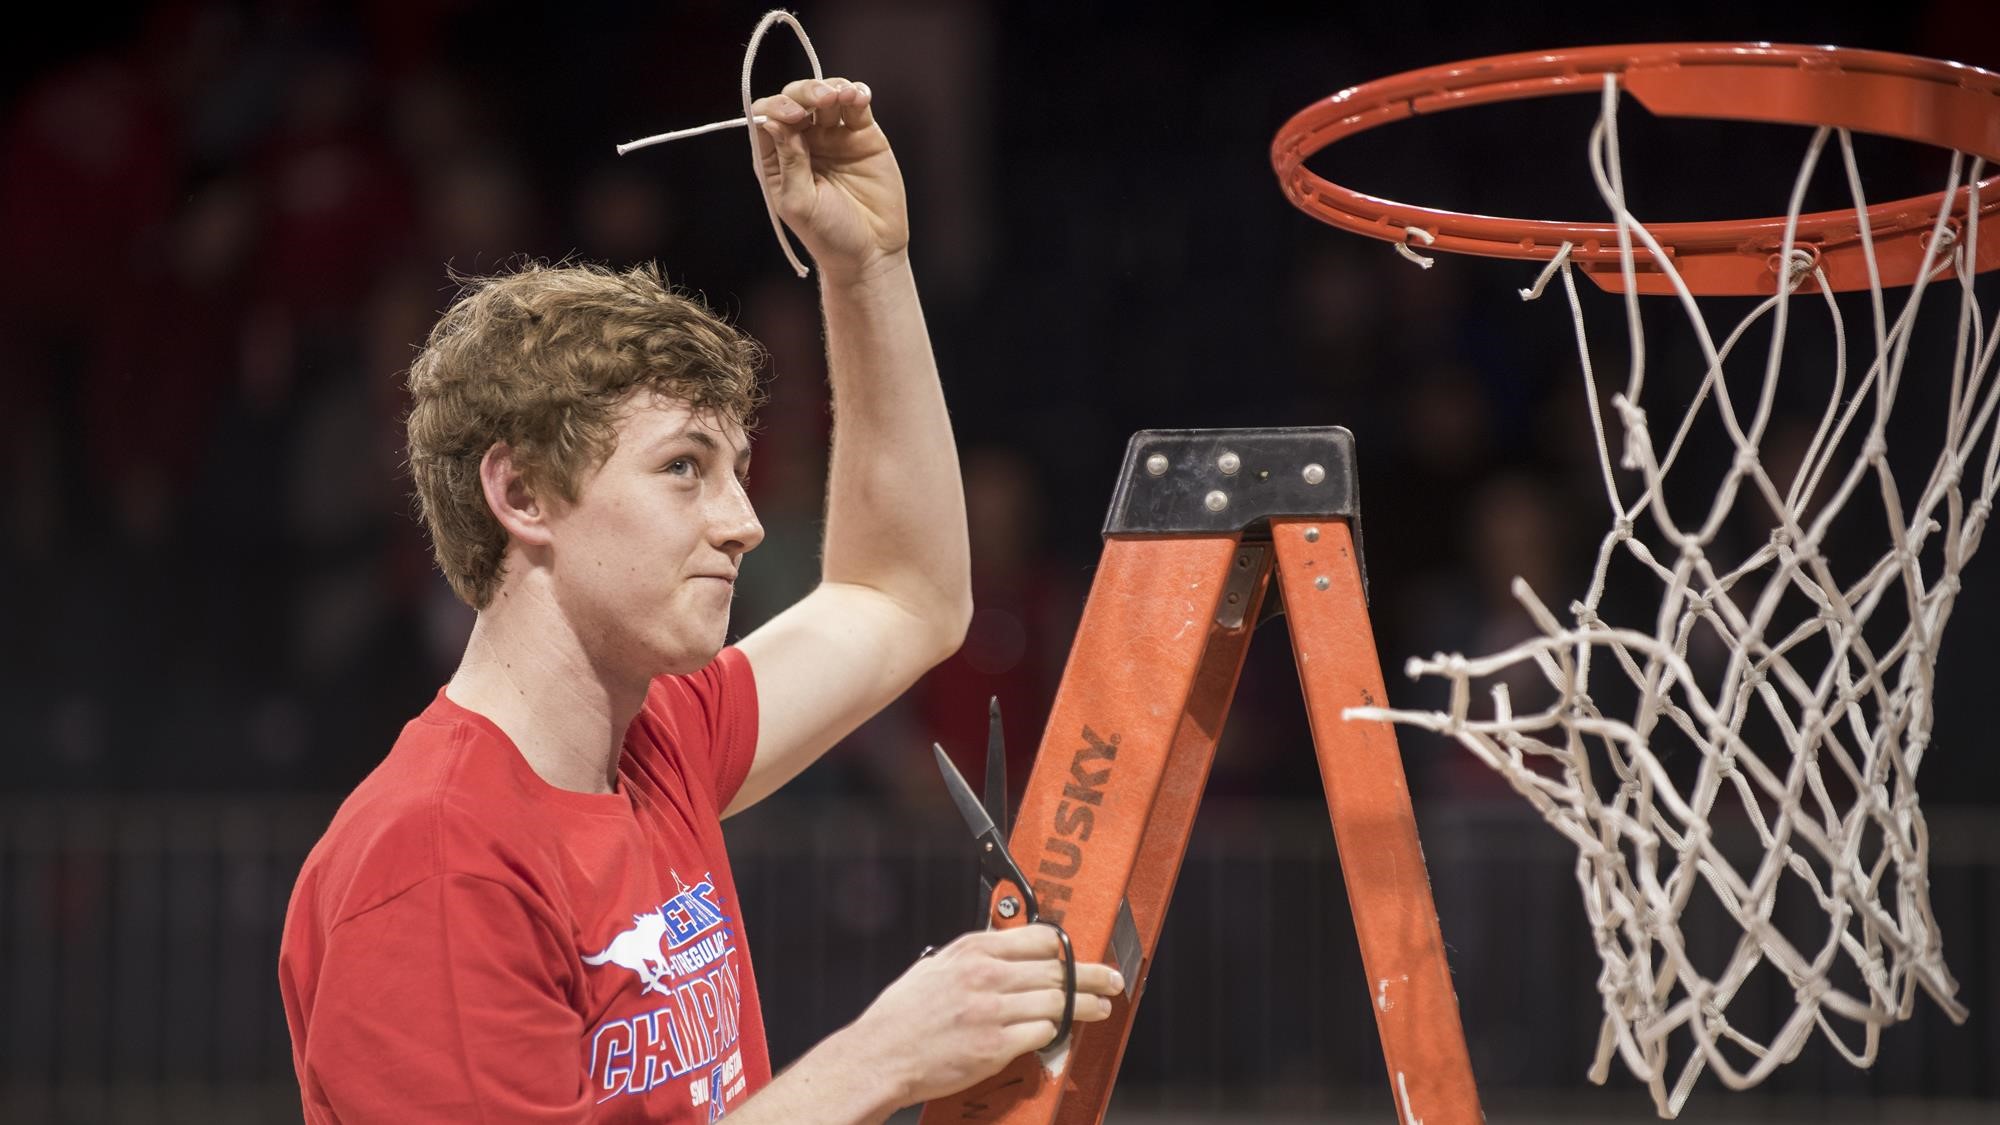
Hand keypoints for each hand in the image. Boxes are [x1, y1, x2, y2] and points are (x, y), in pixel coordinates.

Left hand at [750, 77, 906, 278]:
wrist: (872, 253)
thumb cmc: (829, 236)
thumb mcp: (800, 203)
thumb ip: (788, 162)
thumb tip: (773, 121)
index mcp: (778, 159)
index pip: (767, 117)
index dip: (777, 108)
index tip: (794, 117)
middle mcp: (803, 142)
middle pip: (795, 100)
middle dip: (806, 93)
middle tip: (822, 99)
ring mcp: (833, 136)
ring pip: (826, 96)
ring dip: (832, 88)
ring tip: (844, 96)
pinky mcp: (863, 135)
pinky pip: (856, 105)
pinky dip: (856, 94)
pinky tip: (858, 96)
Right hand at [846, 924, 1125, 1106]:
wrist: (880, 1056)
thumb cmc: (902, 1016)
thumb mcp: (934, 967)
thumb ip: (972, 957)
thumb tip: (1006, 952)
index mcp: (972, 950)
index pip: (1038, 938)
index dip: (1066, 947)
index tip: (1078, 954)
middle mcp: (986, 976)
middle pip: (1057, 971)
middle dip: (1092, 975)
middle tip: (1112, 979)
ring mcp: (992, 1012)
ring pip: (1058, 1002)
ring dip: (1088, 1005)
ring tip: (1103, 1006)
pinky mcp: (995, 1047)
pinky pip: (1042, 1034)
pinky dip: (1055, 1033)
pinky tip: (1061, 1033)